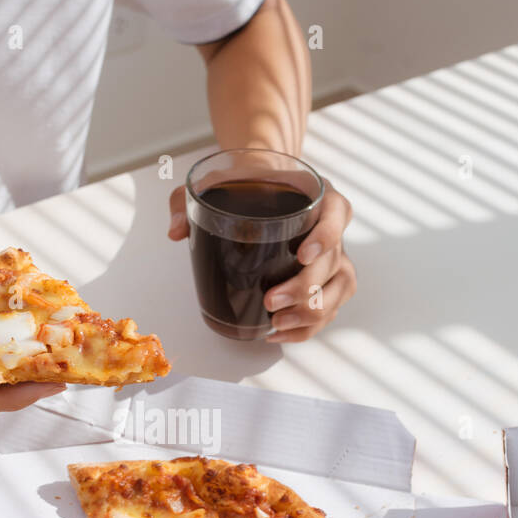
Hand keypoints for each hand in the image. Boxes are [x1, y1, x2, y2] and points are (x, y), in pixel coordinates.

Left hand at [167, 177, 355, 342]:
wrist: (258, 192)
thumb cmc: (243, 188)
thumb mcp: (212, 184)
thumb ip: (188, 200)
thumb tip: (177, 231)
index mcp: (316, 195)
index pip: (338, 213)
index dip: (326, 236)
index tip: (302, 254)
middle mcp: (331, 226)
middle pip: (334, 262)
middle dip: (305, 289)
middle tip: (271, 301)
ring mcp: (333, 256)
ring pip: (339, 289)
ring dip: (311, 313)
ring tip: (276, 323)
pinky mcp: (326, 281)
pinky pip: (330, 308)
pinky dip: (308, 327)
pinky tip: (280, 333)